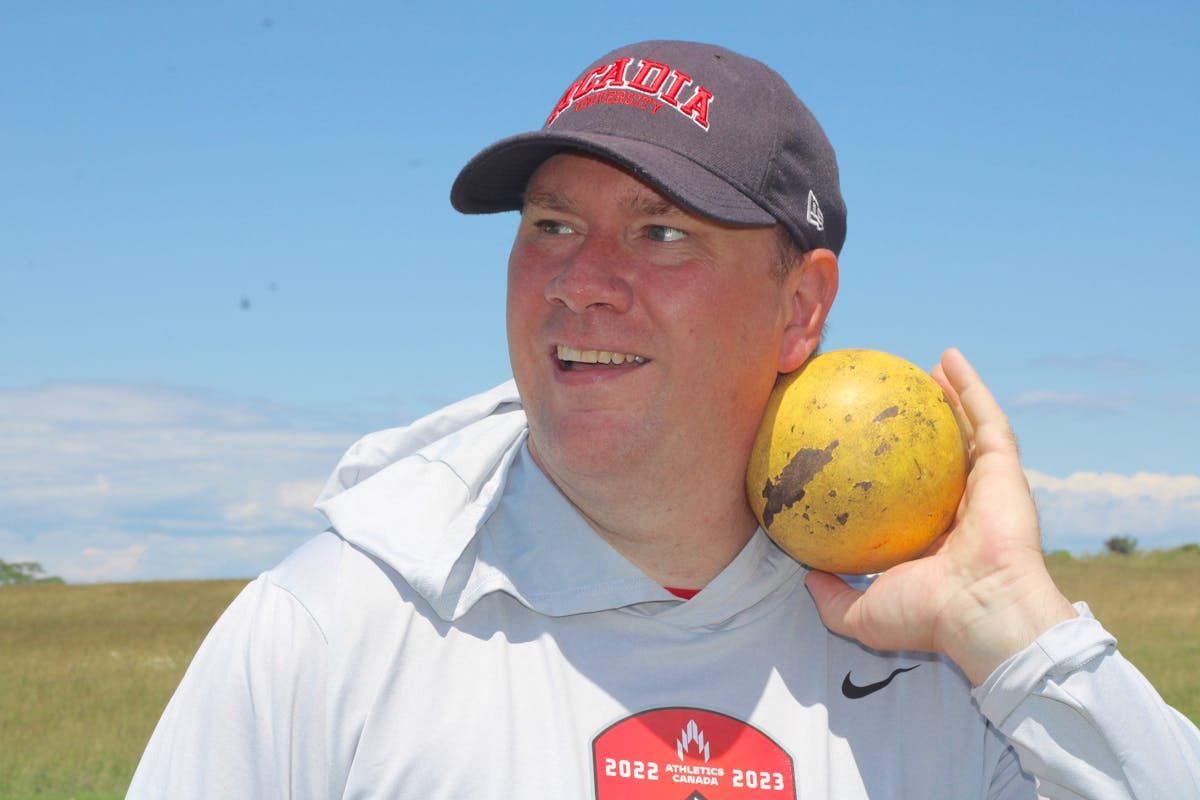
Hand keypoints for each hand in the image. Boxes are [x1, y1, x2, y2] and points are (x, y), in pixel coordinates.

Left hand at [804, 348, 1076, 684]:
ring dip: (951, 395)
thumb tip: (803, 576)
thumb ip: (832, 597)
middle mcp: (962, 511)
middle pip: (940, 457)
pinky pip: (985, 417)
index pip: (909, 499)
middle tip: (896, 399)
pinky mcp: (1006, 470)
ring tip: (927, 366)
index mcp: (934, 542)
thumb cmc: (927, 615)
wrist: (982, 613)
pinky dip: (970, 386)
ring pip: (967, 430)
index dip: (889, 472)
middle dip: (923, 426)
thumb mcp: (860, 614)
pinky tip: (949, 358)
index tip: (860, 447)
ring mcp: (987, 488)